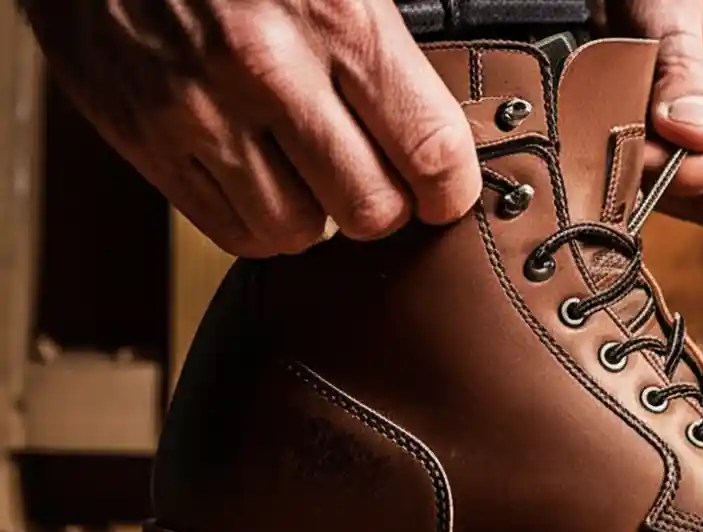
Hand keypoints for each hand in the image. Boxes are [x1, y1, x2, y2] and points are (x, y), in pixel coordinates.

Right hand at [19, 0, 480, 256]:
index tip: (446, 192)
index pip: (430, 149)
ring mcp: (201, 110)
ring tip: (312, 175)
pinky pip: (231, 231)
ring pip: (300, 233)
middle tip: (380, 180)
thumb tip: (441, 130)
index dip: (451, 188)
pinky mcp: (146, 140)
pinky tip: (264, 179)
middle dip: (387, 205)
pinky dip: (260, 220)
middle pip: (369, 210)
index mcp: (336, 17)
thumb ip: (385, 47)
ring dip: (319, 216)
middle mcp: (268, 68)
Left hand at [605, 0, 702, 226]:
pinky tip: (613, 128)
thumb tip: (693, 136)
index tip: (638, 156)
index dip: (699, 169)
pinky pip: (673, 173)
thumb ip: (677, 65)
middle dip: (678, 184)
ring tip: (613, 126)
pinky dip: (637, 163)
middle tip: (621, 148)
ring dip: (651, 176)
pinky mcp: (691, 127)